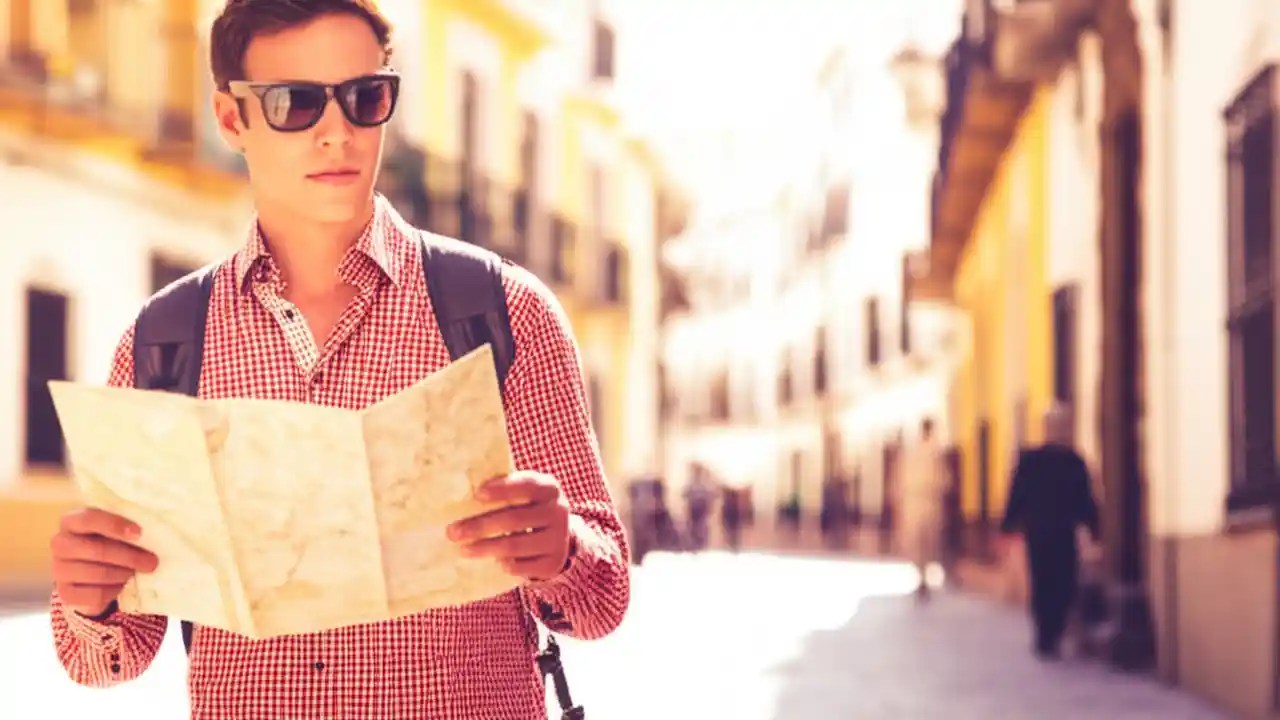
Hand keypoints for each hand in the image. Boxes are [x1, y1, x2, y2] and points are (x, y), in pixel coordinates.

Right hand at [51, 508, 157, 617]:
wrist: (89, 574)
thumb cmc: (108, 543)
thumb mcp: (114, 530)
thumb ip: (126, 526)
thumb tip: (156, 531)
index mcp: (71, 521)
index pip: (90, 519)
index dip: (115, 525)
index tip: (139, 533)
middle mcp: (60, 544)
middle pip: (98, 550)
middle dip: (130, 556)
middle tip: (152, 562)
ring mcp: (59, 569)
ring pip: (99, 574)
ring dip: (124, 574)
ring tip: (136, 572)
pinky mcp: (65, 593)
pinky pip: (96, 594)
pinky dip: (114, 591)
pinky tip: (121, 585)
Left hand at [447, 472, 571, 581]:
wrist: (558, 536)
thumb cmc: (527, 508)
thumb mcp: (524, 494)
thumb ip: (503, 490)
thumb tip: (461, 490)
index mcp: (549, 488)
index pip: (527, 485)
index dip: (503, 489)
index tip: (477, 494)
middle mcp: (558, 512)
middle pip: (515, 519)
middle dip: (480, 526)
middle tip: (453, 531)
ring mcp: (558, 539)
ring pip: (515, 545)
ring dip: (485, 548)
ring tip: (463, 549)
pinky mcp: (553, 563)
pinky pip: (524, 567)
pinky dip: (506, 565)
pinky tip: (493, 562)